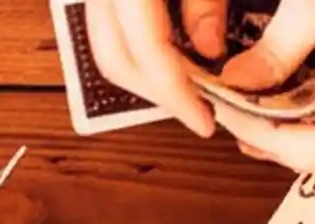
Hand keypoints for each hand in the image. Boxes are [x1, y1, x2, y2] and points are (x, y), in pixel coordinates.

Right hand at [84, 0, 225, 136]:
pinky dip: (134, 49)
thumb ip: (205, 3)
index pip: (146, 53)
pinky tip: (167, 54)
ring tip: (186, 86)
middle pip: (115, 60)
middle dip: (157, 95)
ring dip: (144, 76)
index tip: (203, 121)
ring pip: (105, 47)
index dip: (177, 95)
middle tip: (196, 109)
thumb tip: (210, 50)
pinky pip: (106, 27)